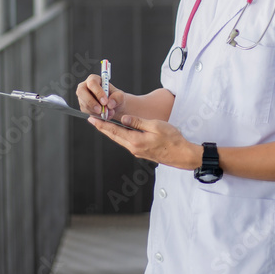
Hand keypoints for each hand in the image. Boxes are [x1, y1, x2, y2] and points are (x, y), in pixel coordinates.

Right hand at [76, 74, 126, 119]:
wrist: (113, 106)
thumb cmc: (115, 97)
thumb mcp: (120, 95)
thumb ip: (117, 97)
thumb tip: (110, 103)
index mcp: (94, 79)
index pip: (92, 83)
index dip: (98, 92)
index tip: (105, 101)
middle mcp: (85, 87)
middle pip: (81, 92)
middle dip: (91, 102)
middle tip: (101, 110)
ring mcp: (83, 97)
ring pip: (84, 104)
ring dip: (95, 111)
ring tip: (106, 112)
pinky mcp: (83, 106)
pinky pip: (86, 112)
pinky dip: (95, 115)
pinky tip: (103, 114)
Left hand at [87, 115, 201, 170]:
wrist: (182, 155)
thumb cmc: (172, 139)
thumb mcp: (155, 125)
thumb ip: (138, 122)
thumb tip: (124, 118)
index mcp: (135, 141)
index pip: (114, 131)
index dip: (102, 124)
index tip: (92, 119)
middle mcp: (134, 148)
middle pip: (114, 137)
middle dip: (103, 128)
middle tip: (93, 121)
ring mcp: (137, 151)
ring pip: (120, 140)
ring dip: (111, 132)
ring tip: (103, 124)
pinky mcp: (142, 152)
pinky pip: (127, 142)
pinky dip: (120, 136)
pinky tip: (119, 131)